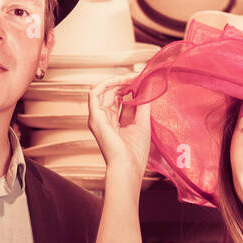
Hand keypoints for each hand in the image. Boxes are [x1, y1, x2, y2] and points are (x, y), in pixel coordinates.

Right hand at [87, 76, 150, 190]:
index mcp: (116, 121)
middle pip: (111, 91)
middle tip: (139, 76)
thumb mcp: (143, 122)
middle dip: (125, 81)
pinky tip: (122, 81)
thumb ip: (143, 103)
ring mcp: (97, 117)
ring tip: (132, 77)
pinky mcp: (94, 117)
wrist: (128, 166)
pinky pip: (94, 92)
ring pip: (102, 89)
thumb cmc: (136, 152)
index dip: (130, 86)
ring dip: (117, 80)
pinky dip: (107, 83)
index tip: (143, 80)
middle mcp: (105, 118)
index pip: (120, 98)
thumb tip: (147, 84)